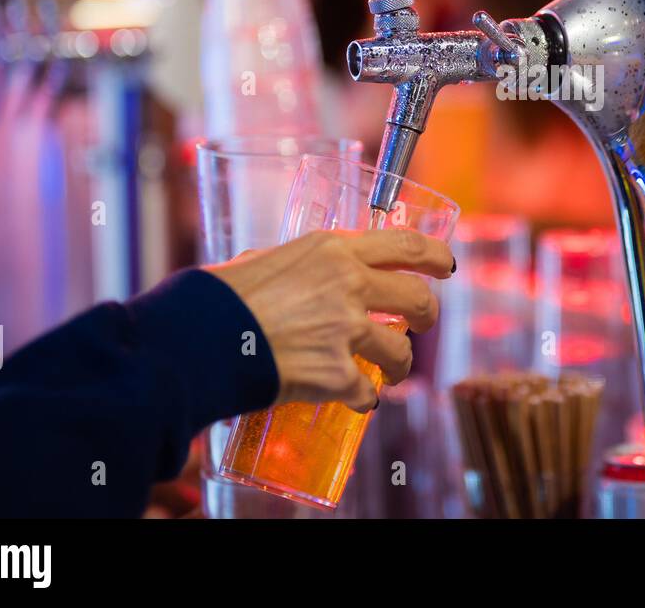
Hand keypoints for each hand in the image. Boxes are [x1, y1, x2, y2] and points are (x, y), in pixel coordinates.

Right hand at [206, 229, 453, 410]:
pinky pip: (368, 391)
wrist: (198, 339)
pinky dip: (365, 399)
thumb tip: (293, 271)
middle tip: (421, 323)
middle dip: (428, 314)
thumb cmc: (219, 297)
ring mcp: (347, 331)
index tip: (445, 265)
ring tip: (391, 372)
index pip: (406, 244)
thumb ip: (293, 264)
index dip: (434, 255)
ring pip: (401, 351)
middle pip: (418, 298)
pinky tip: (358, 400)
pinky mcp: (337, 375)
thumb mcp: (263, 260)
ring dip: (400, 364)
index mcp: (334, 250)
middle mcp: (350, 285)